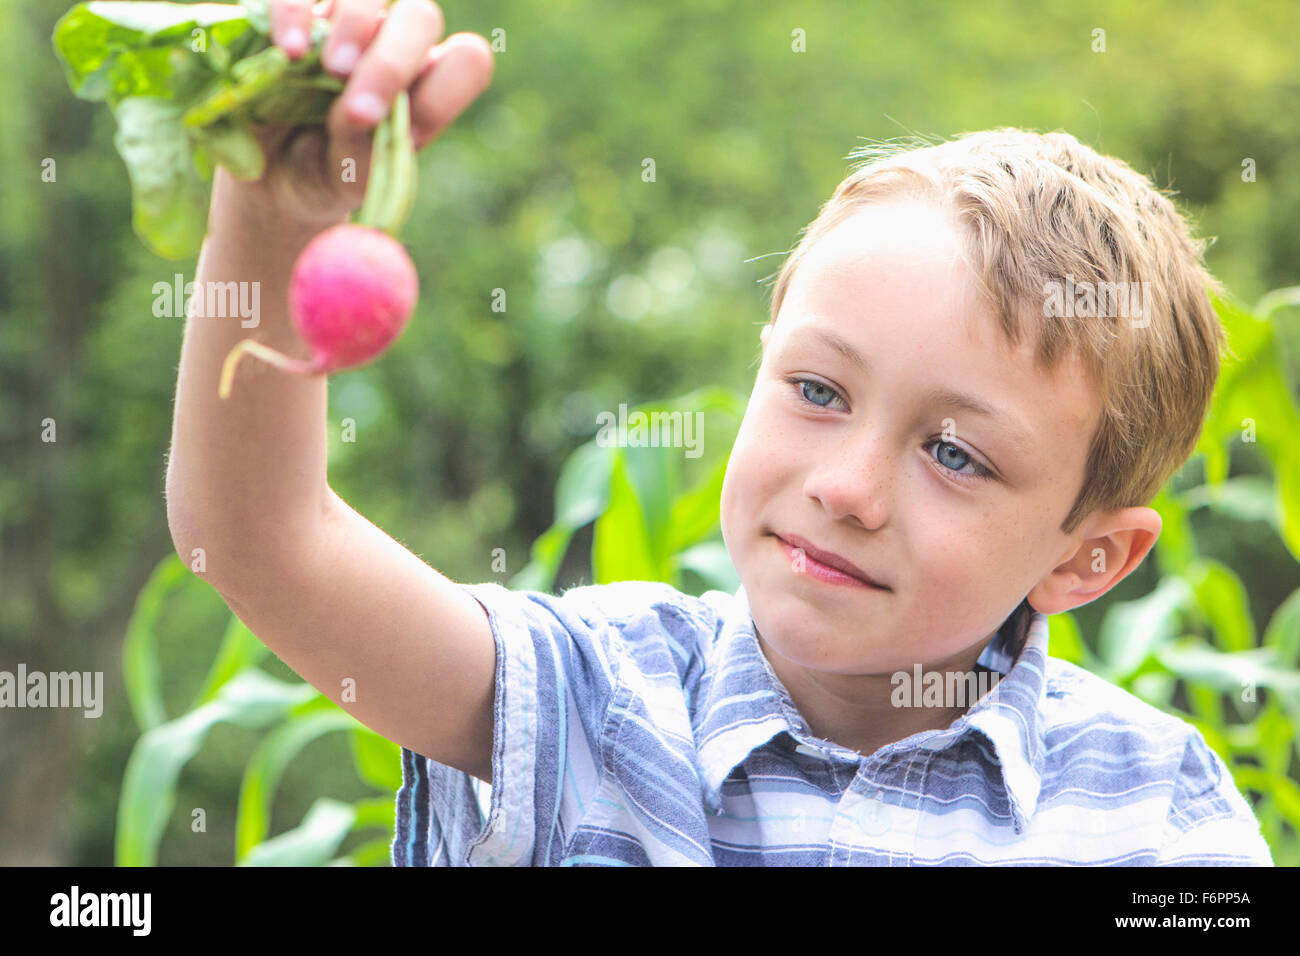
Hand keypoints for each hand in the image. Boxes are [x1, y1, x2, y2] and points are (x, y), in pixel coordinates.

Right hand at [221, 0, 493, 226]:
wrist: (273, 169)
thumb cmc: (328, 172)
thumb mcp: (352, 178)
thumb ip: (366, 149)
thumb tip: (356, 113)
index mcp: (428, 84)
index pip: (467, 62)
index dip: (444, 91)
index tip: (406, 132)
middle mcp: (397, 42)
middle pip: (420, 17)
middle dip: (390, 62)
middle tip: (356, 109)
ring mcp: (350, 19)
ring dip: (352, 26)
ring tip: (319, 68)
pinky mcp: (300, 9)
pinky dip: (294, 11)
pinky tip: (288, 49)